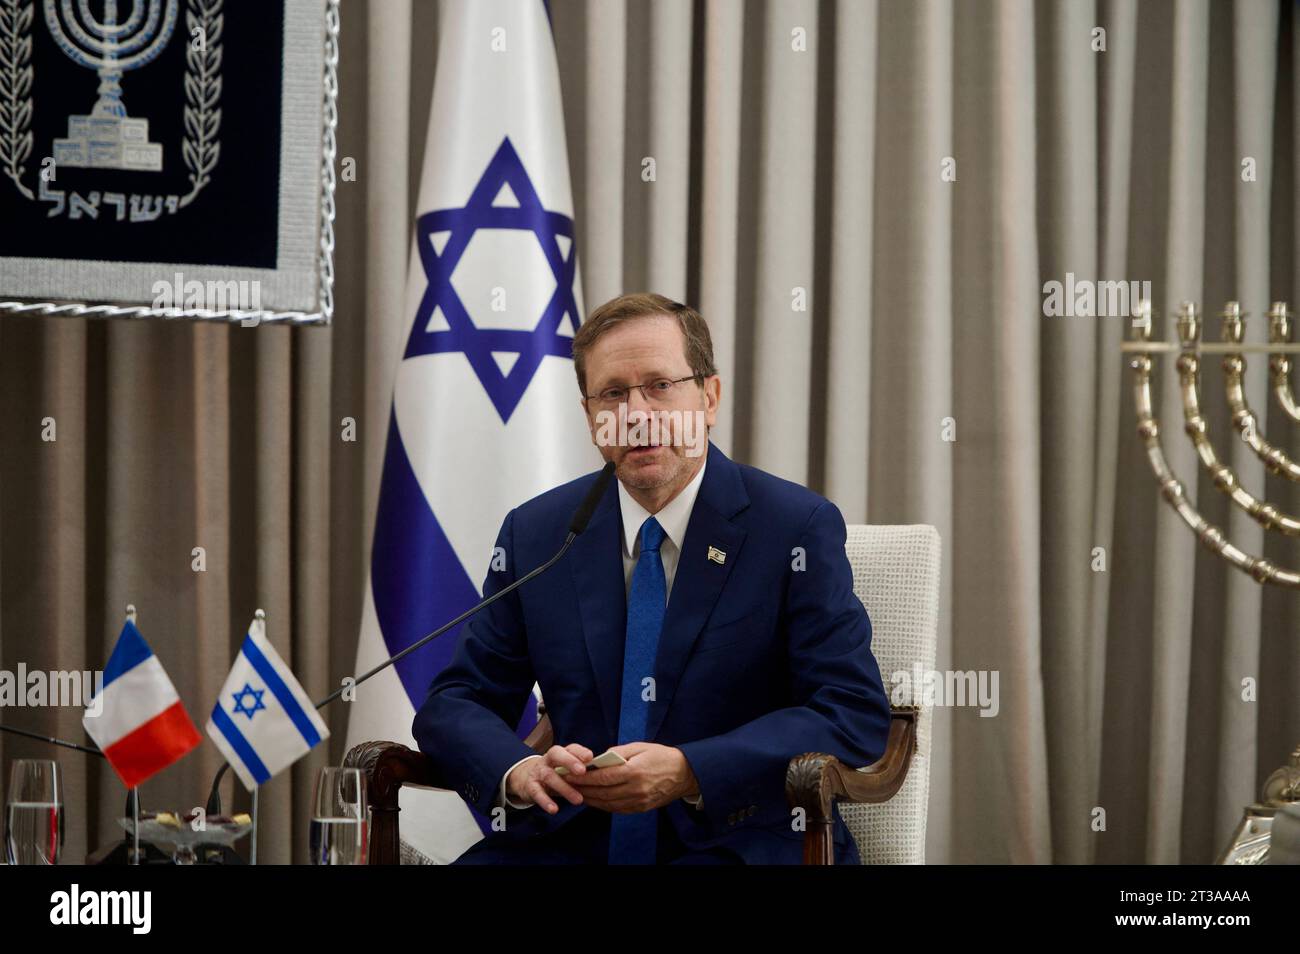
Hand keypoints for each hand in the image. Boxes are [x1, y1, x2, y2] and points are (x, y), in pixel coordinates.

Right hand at [505, 743, 593, 813]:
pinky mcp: (530, 786)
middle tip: (582, 772)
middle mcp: (548, 759)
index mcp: (561, 753)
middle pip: (557, 755)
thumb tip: (603, 775)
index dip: (580, 752)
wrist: (527, 779)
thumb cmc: (556, 773)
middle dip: (570, 762)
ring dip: (564, 788)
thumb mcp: (566, 769)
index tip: (591, 757)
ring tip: (578, 800)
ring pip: (550, 776)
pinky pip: (537, 792)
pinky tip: (554, 809)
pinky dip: (545, 801)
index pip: (571, 748)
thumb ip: (581, 770)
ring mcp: (538, 771)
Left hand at [566, 742, 697, 813]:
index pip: (603, 777)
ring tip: (578, 794)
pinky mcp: (641, 808)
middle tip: (568, 786)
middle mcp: (635, 788)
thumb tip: (598, 759)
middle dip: (583, 789)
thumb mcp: (640, 747)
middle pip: (602, 792)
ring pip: (608, 804)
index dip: (584, 778)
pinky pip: (618, 809)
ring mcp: (639, 801)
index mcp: (634, 771)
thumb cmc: (661, 756)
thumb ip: (618, 753)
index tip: (570, 775)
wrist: (684, 773)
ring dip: (591, 800)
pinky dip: (604, 806)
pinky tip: (595, 800)